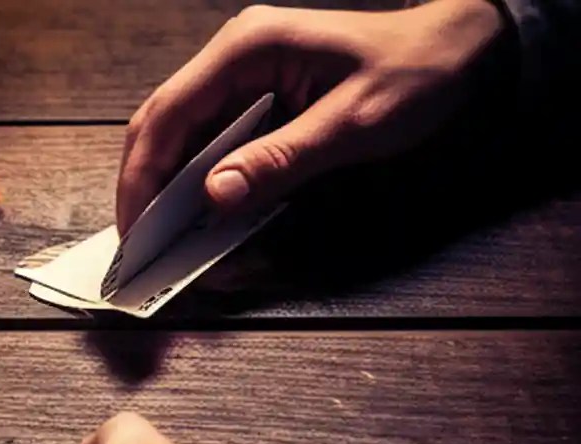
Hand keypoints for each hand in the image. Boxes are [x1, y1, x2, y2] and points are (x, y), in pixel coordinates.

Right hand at [117, 0, 505, 232]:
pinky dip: (197, 177)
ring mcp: (242, 74)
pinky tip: (197, 212)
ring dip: (165, 184)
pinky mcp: (256, 96)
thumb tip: (216, 196)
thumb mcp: (352, 125)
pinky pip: (211, 138)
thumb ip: (281, 159)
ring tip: (158, 236)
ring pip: (181, 132)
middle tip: (138, 243)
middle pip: (162, 122)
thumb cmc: (414, 75)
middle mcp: (233, 56)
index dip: (143, 173)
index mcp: (245, 49)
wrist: (458, 48)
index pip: (168, 113)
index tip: (136, 227)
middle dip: (143, 183)